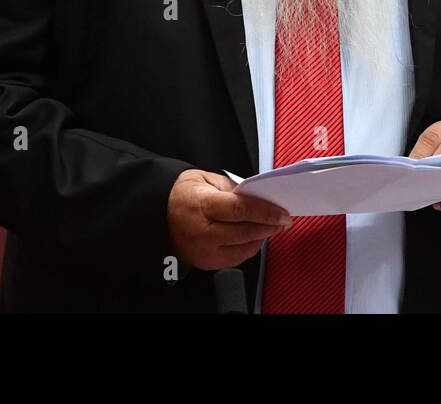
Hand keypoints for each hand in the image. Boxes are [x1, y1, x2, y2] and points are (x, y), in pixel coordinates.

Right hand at [167, 169, 292, 269]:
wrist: (157, 214)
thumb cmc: (181, 194)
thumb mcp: (205, 178)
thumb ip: (233, 187)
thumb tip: (258, 197)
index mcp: (201, 205)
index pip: (241, 210)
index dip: (265, 212)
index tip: (282, 212)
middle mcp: (202, 232)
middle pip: (245, 232)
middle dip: (269, 226)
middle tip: (283, 220)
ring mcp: (204, 251)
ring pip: (244, 248)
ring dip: (262, 237)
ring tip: (271, 226)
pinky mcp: (206, 262)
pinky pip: (236, 258)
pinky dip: (249, 247)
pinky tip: (255, 236)